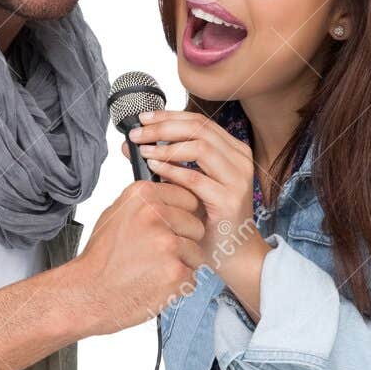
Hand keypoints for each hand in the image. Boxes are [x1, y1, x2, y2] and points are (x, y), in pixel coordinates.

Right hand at [66, 179, 205, 335]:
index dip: (182, 216)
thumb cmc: (100, 258)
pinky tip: (156, 283)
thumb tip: (171, 197)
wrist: (88, 294)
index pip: (188, 198)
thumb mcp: (116, 215)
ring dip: (183, 263)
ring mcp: (167, 244)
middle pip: (196, 225)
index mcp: (142, 196)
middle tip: (159, 254)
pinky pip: (193, 275)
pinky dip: (179, 283)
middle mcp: (156, 215)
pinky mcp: (176, 271)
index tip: (172, 227)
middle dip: (184, 241)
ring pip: (197, 252)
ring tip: (155, 270)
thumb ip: (146, 203)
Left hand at [124, 110, 257, 268]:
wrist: (233, 253)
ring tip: (143, 150)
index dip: (169, 116)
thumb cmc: (209, 218)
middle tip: (137, 134)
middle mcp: (240, 160)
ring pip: (200, 147)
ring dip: (167, 146)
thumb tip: (130, 144)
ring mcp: (238, 179)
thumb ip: (164, 161)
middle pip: (199, 128)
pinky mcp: (229, 200)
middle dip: (164, 127)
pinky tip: (154, 167)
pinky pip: (196, 179)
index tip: (143, 117)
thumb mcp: (186, 184)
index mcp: (234, 150)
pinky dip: (172, 170)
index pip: (200, 121)